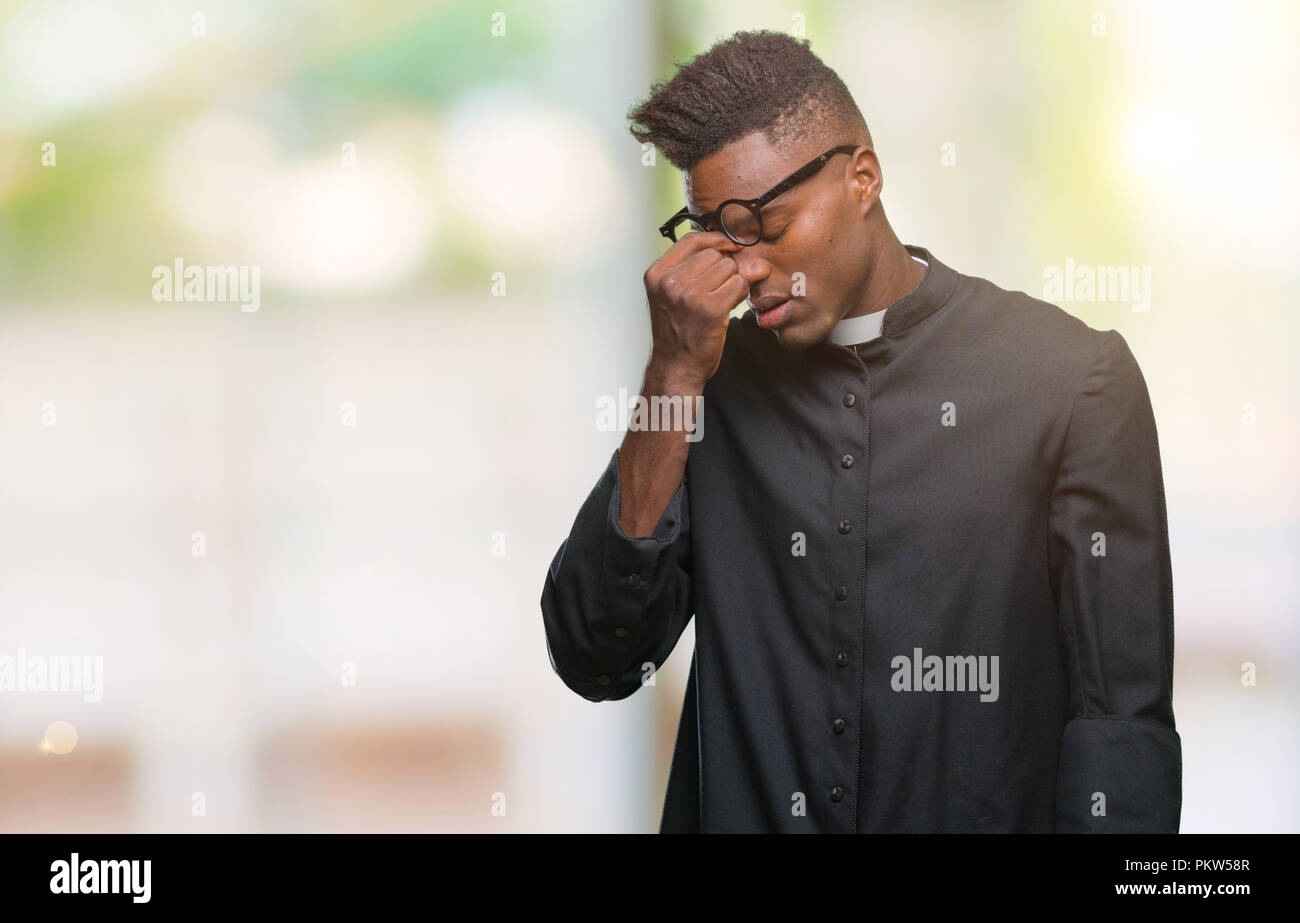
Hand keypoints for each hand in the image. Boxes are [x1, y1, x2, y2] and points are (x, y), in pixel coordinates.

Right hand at [642, 230, 747, 387]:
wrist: (676, 367)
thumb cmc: (677, 330)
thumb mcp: (674, 294)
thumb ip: (698, 268)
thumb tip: (742, 248)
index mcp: (656, 274)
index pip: (691, 240)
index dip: (715, 239)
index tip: (729, 245)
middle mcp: (669, 282)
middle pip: (714, 254)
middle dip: (724, 267)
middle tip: (720, 289)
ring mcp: (689, 296)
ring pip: (729, 268)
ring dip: (733, 281)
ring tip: (722, 299)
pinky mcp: (710, 309)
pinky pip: (739, 284)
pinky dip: (740, 293)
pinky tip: (730, 305)